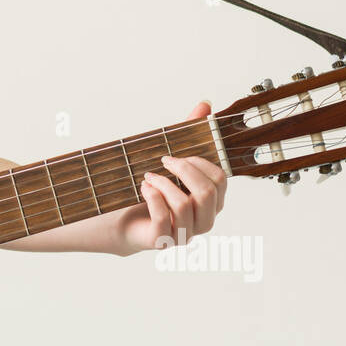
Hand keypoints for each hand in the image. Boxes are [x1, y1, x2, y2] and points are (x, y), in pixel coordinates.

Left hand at [117, 101, 228, 255]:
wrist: (125, 220)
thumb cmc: (154, 190)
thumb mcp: (172, 161)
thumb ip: (190, 135)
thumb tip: (205, 104)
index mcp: (212, 201)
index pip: (220, 179)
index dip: (199, 162)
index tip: (178, 155)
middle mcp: (204, 220)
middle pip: (207, 192)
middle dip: (182, 170)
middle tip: (163, 161)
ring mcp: (185, 234)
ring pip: (185, 205)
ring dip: (163, 184)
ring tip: (148, 177)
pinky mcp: (163, 241)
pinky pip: (163, 218)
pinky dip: (152, 198)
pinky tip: (144, 189)